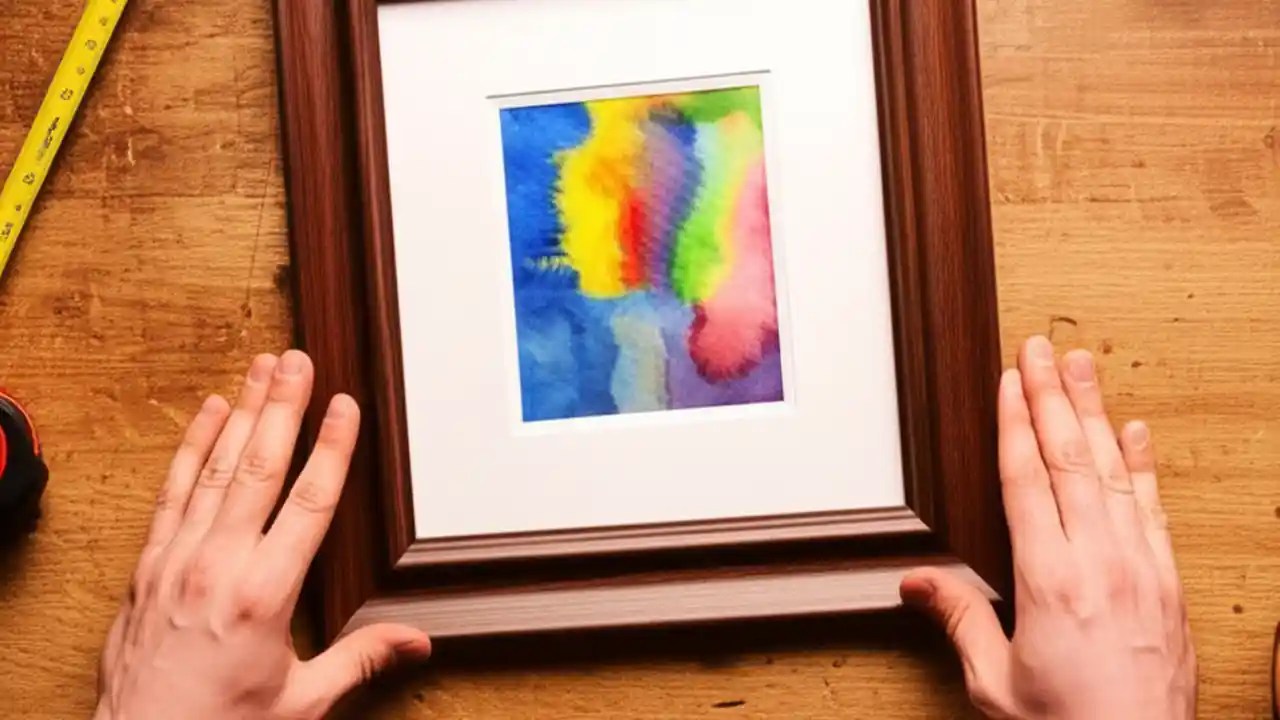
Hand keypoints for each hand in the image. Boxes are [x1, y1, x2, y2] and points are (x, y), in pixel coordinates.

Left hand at [95, 351, 430, 719]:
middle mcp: (219, 565)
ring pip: (215, 468)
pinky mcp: (147, 565)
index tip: (345, 406)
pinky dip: (191, 448)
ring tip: (259, 369)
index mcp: (266, 593)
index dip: (331, 448)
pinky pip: (173, 491)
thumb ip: (359, 659)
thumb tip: (416, 641)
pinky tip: (208, 414)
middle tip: (297, 360)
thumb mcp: (302, 701)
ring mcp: (177, 559)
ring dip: (241, 413)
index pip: (309, 501)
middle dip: (283, 407)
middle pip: (259, 466)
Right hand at [900, 336, 1195, 718]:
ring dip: (1095, 413)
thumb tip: (916, 582)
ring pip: (1112, 472)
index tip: (1010, 381)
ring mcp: (1141, 569)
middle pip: (1069, 458)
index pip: (1027, 480)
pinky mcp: (1169, 585)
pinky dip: (1141, 467)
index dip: (1015, 423)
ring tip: (1085, 367)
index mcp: (1049, 580)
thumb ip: (960, 622)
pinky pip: (1152, 509)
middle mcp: (1100, 563)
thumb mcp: (995, 683)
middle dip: (1052, 397)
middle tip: (1042, 348)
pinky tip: (1135, 434)